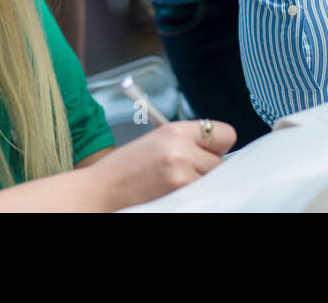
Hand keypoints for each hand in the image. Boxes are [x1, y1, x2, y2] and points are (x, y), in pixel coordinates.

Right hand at [85, 119, 236, 209]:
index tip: (209, 152)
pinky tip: (172, 192)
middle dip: (208, 168)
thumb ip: (189, 142)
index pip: (226, 134)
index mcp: (176, 130)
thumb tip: (220, 153)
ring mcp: (181, 173)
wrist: (101, 190)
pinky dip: (192, 196)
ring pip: (213, 180)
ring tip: (174, 182)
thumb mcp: (158, 141)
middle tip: (185, 171)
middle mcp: (181, 149)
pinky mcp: (178, 194)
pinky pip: (201, 195)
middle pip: (222, 162)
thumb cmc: (126, 168)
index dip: (218, 145)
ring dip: (200, 183)